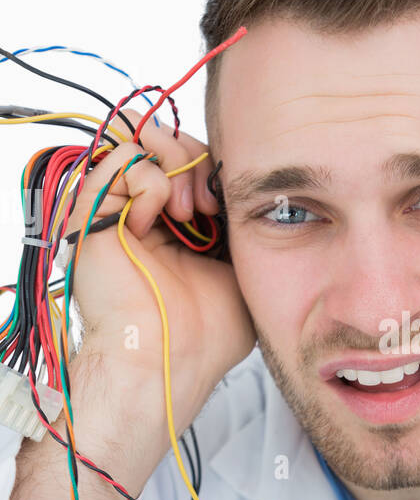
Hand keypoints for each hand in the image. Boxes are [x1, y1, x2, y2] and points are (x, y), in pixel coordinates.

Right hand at [64, 109, 254, 428]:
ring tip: (187, 212)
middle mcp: (145, 216)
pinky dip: (148, 181)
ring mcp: (118, 213)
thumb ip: (241, 227)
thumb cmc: (206, 332)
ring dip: (175, 165)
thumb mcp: (243, 270)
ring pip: (144, 141)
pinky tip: (154, 220)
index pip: (193, 164)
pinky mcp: (93, 213)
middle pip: (170, 145)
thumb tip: (247, 190)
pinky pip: (121, 159)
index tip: (227, 205)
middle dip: (198, 160)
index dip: (215, 168)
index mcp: (178, 228)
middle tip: (208, 206)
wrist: (168, 357)